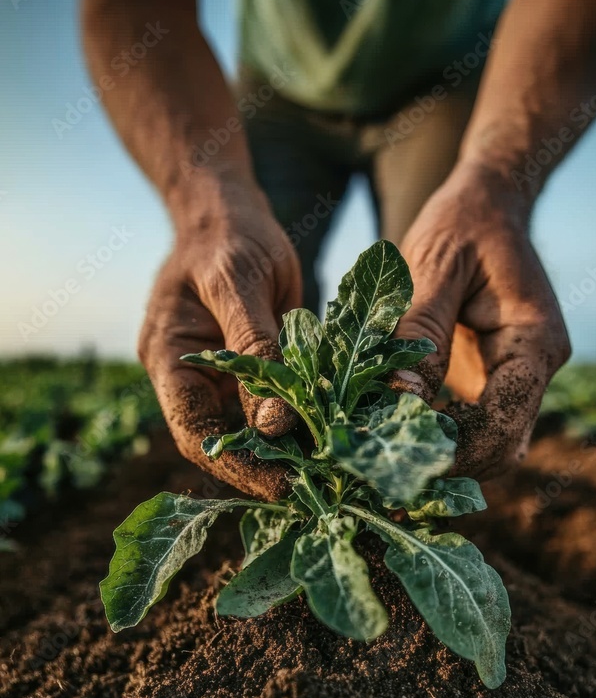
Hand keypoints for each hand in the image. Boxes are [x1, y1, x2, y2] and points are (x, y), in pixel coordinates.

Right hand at [138, 187, 301, 500]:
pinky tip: (327, 435)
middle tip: (314, 487)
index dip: (235, 463)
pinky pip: (267, 403)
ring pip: (245, 427)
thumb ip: (255, 350)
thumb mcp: (240, 281)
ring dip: (282, 450)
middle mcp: (187, 374)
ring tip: (326, 470)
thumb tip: (273, 423)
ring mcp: (215, 373)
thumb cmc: (227, 235)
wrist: (229, 210)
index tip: (282, 483)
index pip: (193, 429)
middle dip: (262, 467)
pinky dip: (295, 421)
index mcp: (167, 356)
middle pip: (218, 439)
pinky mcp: (246, 367)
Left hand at [392, 162, 570, 478]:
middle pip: (498, 447)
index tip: (400, 468)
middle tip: (381, 482)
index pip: (504, 424)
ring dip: (436, 459)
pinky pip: (464, 424)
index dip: (455, 454)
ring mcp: (511, 379)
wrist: (483, 204)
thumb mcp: (434, 266)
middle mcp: (532, 370)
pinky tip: (388, 439)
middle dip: (444, 467)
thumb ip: (419, 332)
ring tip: (378, 467)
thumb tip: (401, 399)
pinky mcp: (486, 380)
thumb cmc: (461, 223)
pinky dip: (431, 437)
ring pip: (482, 444)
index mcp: (535, 343)